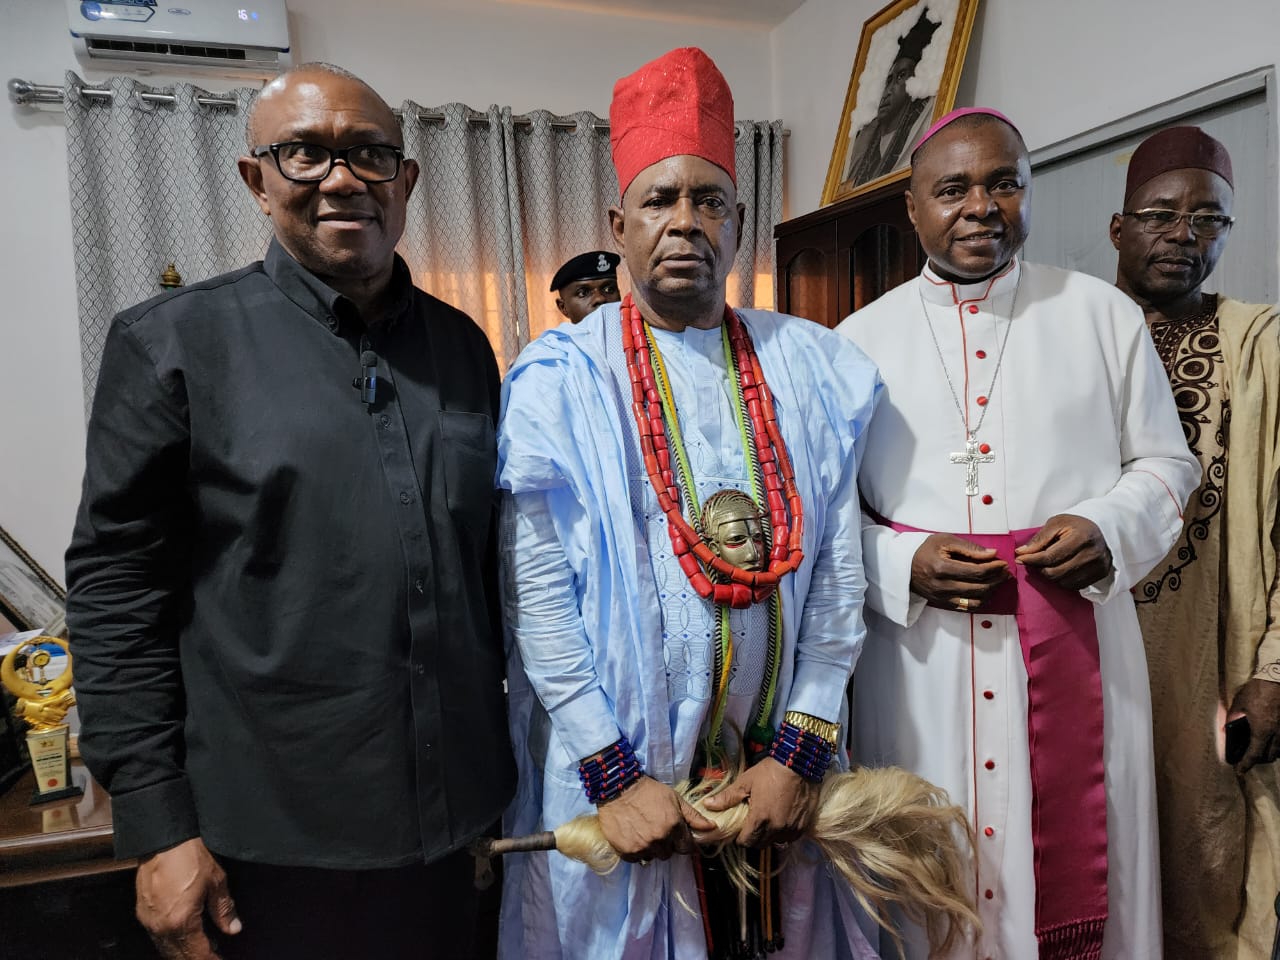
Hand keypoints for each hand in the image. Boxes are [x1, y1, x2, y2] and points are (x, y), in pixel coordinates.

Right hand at [135, 837, 240, 958]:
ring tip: (202, 948)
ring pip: (166, 949)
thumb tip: (233, 928)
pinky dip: (171, 942)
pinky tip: (184, 935)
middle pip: (179, 956)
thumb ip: (224, 909)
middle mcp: (161, 927)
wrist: (162, 839)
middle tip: (213, 955)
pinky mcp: (142, 913)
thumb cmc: (188, 855)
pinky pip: (157, 937)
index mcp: (181, 922)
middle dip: (197, 959)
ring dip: (183, 953)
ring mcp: (149, 921)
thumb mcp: (216, 880)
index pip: (197, 954)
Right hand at [596, 776, 715, 862]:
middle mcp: (659, 840)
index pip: (686, 848)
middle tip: (657, 830)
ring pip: (652, 857)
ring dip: (651, 848)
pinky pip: (636, 859)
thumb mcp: (674, 798)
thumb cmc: (648, 791)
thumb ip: (693, 816)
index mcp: (673, 826)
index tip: (678, 837)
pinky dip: (636, 851)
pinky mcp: (626, 851)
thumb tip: (712, 827)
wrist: (618, 787)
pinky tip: (633, 836)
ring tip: (644, 832)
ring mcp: (642, 847)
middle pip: (668, 853)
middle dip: (666, 844)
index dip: (683, 842)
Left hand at [700, 757, 818, 846]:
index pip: (746, 842)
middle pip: (761, 844)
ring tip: (767, 821)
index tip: (740, 829)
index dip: (741, 838)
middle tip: (752, 825)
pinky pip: (790, 837)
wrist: (799, 763)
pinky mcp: (804, 826)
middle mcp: (777, 828)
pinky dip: (784, 832)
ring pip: (776, 842)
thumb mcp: (746, 782)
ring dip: (770, 836)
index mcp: (760, 819)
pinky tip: (781, 819)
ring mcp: (792, 829)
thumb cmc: (770, 771)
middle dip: (754, 838)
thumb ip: (727, 797)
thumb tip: (707, 805)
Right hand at [909, 534, 1009, 610]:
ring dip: (991, 591)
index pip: (976, 572)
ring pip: (976, 600)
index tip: (1003, 562)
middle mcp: (942, 586)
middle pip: (979, 587)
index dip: (994, 568)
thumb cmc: (925, 549)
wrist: (904, 566)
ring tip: (998, 581)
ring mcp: (942, 597)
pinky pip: (967, 607)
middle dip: (997, 579)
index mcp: (942, 567)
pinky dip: (981, 600)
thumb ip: (969, 548)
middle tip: (1005, 571)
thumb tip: (992, 554)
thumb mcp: (945, 540)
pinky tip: (986, 591)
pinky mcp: (943, 604)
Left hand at [1015, 514, 1111, 589]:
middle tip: (1033, 562)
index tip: (1020, 558)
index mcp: (1082, 537)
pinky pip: (1073, 586)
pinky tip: (1060, 568)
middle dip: (1039, 568)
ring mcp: (1098, 566)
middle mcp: (1092, 554)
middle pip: (1056, 572)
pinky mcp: (1100, 574)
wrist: (1101, 530)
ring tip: (1047, 564)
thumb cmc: (1076, 525)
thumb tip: (1022, 552)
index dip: (1032, 560)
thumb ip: (1039, 539)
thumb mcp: (1056, 524)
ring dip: (1050, 575)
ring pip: (1063, 581)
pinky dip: (1062, 580)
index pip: (1050, 556)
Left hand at [1227, 678, 1279, 773]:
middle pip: (1270, 756)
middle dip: (1259, 761)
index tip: (1240, 771)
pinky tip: (1271, 740)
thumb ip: (1233, 718)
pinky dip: (1278, 745)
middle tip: (1249, 758)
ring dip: (1270, 753)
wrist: (1276, 679)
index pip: (1254, 754)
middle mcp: (1276, 733)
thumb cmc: (1257, 690)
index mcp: (1262, 730)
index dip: (1246, 765)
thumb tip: (1225, 729)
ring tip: (1260, 750)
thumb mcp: (1239, 704)